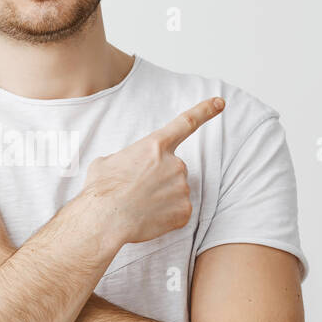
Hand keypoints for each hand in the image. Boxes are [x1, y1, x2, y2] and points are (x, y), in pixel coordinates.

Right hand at [80, 96, 224, 246]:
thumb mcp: (107, 161)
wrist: (104, 219)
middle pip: (173, 169)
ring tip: (138, 206)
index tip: (220, 102)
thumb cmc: (101, 190)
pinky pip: (178, 212)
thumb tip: (128, 167)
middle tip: (137, 191)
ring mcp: (182, 187)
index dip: (205, 110)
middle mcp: (174, 163)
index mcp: (155, 146)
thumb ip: (128, 159)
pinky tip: (148, 218)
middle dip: (159, 179)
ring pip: (175, 191)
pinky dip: (165, 216)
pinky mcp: (184, 210)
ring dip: (161, 198)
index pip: (186, 122)